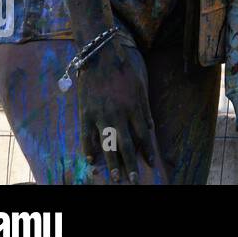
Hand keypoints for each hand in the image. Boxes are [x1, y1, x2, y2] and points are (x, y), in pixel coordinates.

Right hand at [75, 42, 159, 183]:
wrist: (100, 56)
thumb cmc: (124, 71)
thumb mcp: (140, 88)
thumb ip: (145, 109)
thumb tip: (149, 128)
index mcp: (134, 108)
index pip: (143, 136)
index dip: (147, 151)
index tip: (152, 164)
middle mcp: (119, 115)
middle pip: (126, 145)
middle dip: (131, 164)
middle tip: (134, 180)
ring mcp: (101, 115)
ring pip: (107, 145)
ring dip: (112, 163)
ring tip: (115, 178)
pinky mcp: (85, 113)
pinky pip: (87, 136)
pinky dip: (89, 150)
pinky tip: (91, 162)